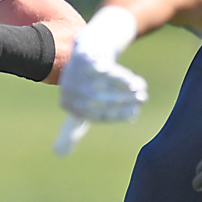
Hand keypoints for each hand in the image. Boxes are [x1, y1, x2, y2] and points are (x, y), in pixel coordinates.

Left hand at [54, 6, 147, 154]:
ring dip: (125, 88)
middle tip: (142, 100)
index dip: (117, 114)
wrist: (89, 47)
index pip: (96, 114)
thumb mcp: (80, 105)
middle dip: (123, 101)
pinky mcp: (83, 57)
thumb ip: (72, 130)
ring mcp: (75, 72)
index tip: (133, 114)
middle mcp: (68, 88)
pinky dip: (119, 75)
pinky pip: (104, 69)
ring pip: (103, 85)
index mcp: (68, 103)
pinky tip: (132, 78)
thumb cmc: (87, 81)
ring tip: (141, 89)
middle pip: (99, 100)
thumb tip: (59, 154)